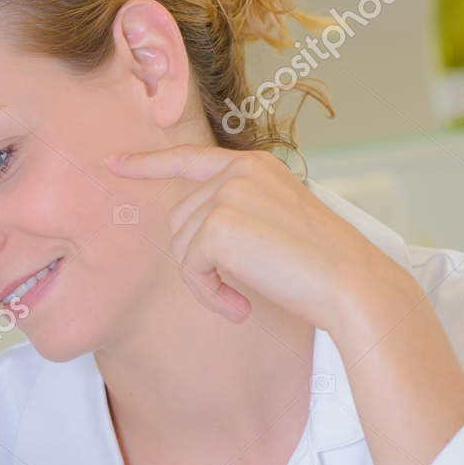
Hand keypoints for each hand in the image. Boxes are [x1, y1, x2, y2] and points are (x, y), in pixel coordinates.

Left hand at [106, 146, 415, 333]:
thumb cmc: (317, 264)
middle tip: (236, 289)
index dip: (147, 164)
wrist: (349, 283)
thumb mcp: (273, 222)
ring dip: (206, 282)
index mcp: (253, 164)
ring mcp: (227, 194)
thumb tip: (184, 229)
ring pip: (180, 248)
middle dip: (199, 263)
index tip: (114, 164)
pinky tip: (240, 306)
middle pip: (179, 221)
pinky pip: (190, 269)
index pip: (188, 159)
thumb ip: (232, 212)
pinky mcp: (218, 225)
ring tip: (242, 297)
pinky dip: (210, 295)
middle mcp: (238, 170)